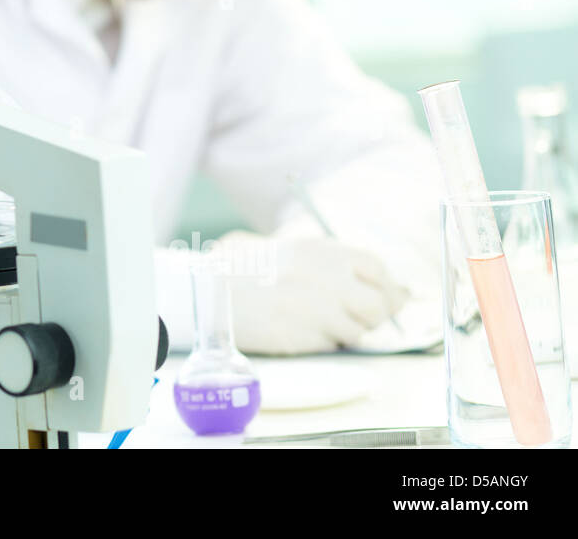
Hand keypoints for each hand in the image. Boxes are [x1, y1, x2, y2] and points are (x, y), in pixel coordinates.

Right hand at [212, 230, 409, 354]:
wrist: (205, 290)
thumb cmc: (237, 265)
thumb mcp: (281, 247)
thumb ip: (321, 259)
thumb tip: (369, 278)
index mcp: (321, 251)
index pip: (376, 268)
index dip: (386, 283)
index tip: (388, 293)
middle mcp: (326, 280)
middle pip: (378, 304)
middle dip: (377, 313)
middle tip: (366, 316)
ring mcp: (316, 312)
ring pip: (356, 331)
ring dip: (347, 330)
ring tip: (322, 322)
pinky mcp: (302, 339)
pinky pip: (330, 345)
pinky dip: (324, 342)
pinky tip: (303, 331)